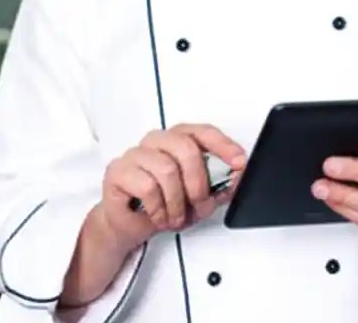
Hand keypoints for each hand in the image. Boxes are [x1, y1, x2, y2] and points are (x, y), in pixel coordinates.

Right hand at [99, 123, 247, 251]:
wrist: (128, 225)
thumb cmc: (162, 206)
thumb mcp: (198, 201)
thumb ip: (218, 188)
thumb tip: (237, 178)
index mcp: (177, 141)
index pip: (202, 132)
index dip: (223, 145)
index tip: (239, 163)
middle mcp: (156, 142)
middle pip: (185, 148)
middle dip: (198, 183)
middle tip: (199, 204)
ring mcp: (135, 154)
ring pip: (166, 169)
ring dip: (177, 202)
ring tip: (175, 217)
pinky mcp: (118, 171)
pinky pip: (146, 186)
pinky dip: (158, 208)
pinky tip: (159, 216)